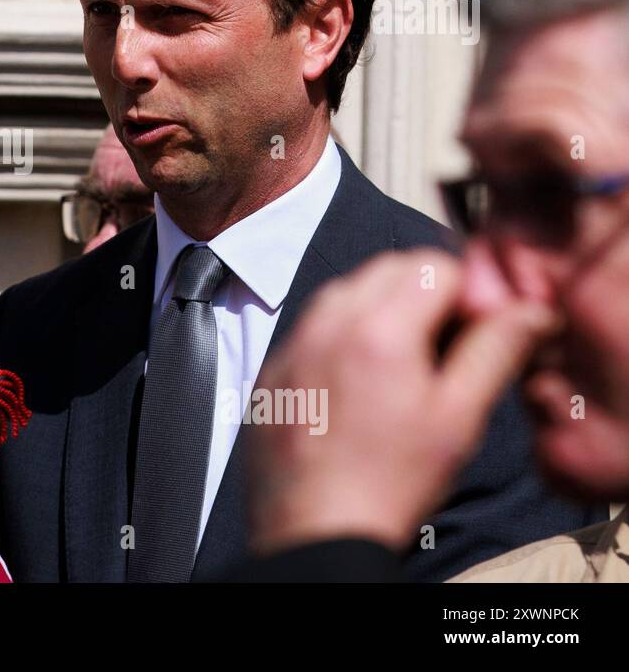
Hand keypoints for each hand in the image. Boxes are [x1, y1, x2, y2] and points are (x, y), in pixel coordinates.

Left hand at [248, 249, 559, 554]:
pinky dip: (341, 335)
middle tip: (443, 345)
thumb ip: (493, 351)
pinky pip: (312, 326)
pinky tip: (359, 382)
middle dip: (423, 292)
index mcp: (377, 329)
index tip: (474, 329)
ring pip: (346, 292)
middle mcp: (326, 324)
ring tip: (402, 365)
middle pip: (386, 269)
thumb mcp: (458, 418)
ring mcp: (292, 344)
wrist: (316, 531)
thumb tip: (525, 311)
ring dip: (380, 309)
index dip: (464, 292)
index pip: (431, 265)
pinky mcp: (272, 368)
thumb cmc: (391, 482)